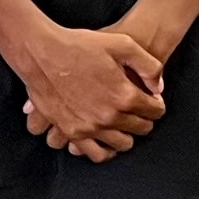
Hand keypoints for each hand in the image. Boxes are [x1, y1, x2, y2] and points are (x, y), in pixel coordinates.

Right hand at [10, 19, 164, 161]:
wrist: (40, 52)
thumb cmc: (80, 45)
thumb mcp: (122, 44)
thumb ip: (149, 66)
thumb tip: (158, 88)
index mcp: (125, 95)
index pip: (155, 111)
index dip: (157, 104)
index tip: (152, 100)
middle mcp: (109, 116)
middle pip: (141, 129)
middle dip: (145, 119)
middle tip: (139, 110)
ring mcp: (89, 127)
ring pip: (122, 144)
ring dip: (127, 134)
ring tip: (123, 124)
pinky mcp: (71, 132)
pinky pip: (96, 153)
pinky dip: (105, 149)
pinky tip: (106, 138)